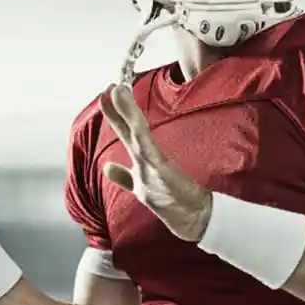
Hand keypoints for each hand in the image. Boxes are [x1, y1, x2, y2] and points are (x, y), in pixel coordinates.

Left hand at [98, 83, 213, 241]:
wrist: (197, 218)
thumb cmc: (175, 201)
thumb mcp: (142, 188)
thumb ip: (124, 177)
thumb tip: (106, 166)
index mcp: (143, 162)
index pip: (127, 133)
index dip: (116, 115)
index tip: (107, 97)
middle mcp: (148, 160)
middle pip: (130, 129)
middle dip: (119, 108)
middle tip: (112, 86)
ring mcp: (156, 165)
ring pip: (138, 135)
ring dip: (128, 113)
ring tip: (119, 92)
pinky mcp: (165, 172)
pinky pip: (149, 152)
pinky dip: (141, 137)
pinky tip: (135, 124)